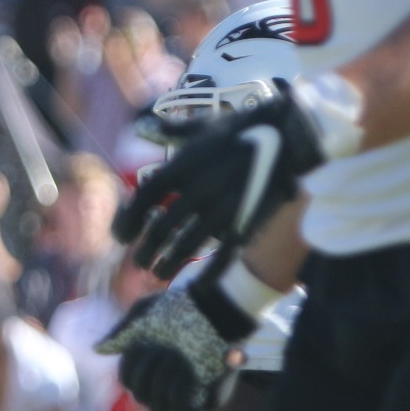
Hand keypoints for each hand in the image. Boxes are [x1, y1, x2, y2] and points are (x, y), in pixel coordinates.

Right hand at [94, 283, 243, 410]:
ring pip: (157, 404)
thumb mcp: (144, 314)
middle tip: (163, 350)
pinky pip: (181, 406)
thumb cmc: (180, 308)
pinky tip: (189, 368)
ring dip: (163, 378)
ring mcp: (183, 389)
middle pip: (139, 394)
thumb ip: (121, 333)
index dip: (131, 365)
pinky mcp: (203, 395)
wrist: (214, 309)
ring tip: (178, 357)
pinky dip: (180, 388)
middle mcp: (163, 379)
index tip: (142, 345)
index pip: (127, 380)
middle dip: (148, 369)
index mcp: (148, 362)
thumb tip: (97, 349)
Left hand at [112, 81, 332, 276]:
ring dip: (168, 263)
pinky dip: (211, 273)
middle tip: (138, 262)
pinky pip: (225, 255)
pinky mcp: (246, 222)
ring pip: (187, 245)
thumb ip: (171, 130)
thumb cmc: (243, 127)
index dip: (128, 219)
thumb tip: (145, 127)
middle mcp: (197, 190)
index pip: (144, 198)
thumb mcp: (202, 125)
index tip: (120, 236)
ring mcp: (222, 209)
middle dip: (146, 249)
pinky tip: (200, 285)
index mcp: (183, 166)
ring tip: (157, 274)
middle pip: (161, 227)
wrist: (289, 136)